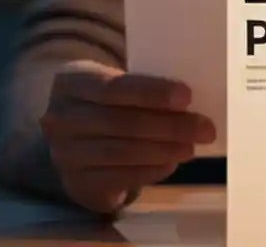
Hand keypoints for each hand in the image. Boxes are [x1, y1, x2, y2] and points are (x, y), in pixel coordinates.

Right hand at [39, 60, 215, 212]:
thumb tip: (187, 100)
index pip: (113, 87)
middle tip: (205, 128)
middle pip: (120, 123)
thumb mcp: (114, 84)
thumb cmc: (107, 103)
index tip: (187, 96)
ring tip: (191, 147)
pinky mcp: (76, 183)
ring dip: (163, 151)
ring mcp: (64, 154)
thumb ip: (142, 88)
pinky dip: (150, 171)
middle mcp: (60, 119)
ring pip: (121, 153)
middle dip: (168, 126)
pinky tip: (171, 163)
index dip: (152, 92)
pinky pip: (119, 178)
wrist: (73, 138)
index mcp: (71, 82)